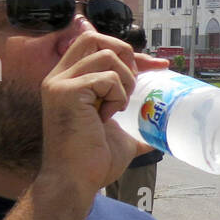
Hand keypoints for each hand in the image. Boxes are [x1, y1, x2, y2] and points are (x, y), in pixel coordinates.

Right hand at [40, 31, 169, 198]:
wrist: (76, 181)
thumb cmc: (93, 162)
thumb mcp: (119, 135)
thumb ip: (132, 128)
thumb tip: (156, 136)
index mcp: (68, 81)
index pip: (96, 46)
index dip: (130, 52)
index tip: (160, 66)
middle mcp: (58, 77)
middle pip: (95, 38)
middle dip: (125, 53)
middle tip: (135, 84)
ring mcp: (60, 83)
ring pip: (107, 56)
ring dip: (125, 81)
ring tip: (119, 107)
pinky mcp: (66, 92)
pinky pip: (107, 78)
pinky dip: (117, 96)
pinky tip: (106, 117)